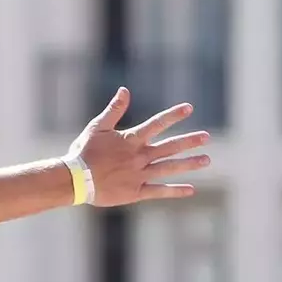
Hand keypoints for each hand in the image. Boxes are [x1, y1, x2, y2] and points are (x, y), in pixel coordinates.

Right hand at [67, 87, 209, 206]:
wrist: (75, 180)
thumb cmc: (84, 153)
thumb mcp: (97, 128)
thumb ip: (114, 110)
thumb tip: (124, 90)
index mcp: (131, 140)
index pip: (157, 124)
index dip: (173, 115)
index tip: (189, 108)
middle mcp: (140, 157)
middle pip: (170, 147)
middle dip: (189, 141)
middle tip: (206, 137)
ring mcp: (140, 175)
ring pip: (169, 168)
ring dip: (189, 164)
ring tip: (206, 160)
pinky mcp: (136, 192)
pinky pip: (159, 191)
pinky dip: (175, 190)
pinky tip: (191, 189)